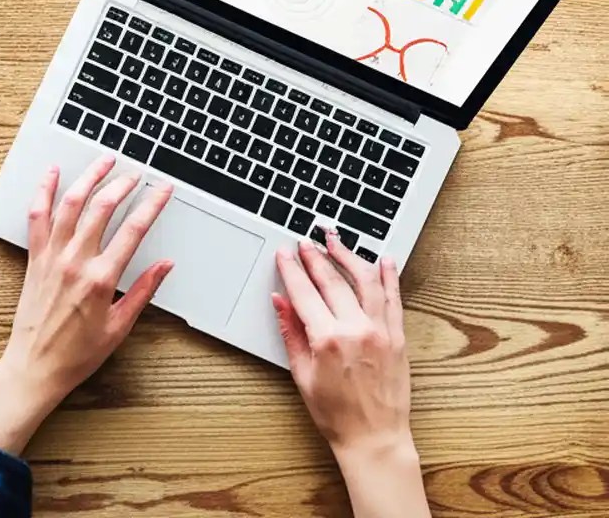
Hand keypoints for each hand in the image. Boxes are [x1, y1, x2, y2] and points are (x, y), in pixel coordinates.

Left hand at [0, 157, 173, 453]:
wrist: (34, 367)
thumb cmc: (76, 354)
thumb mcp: (120, 327)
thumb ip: (143, 291)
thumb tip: (165, 266)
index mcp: (101, 280)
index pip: (133, 230)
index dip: (152, 205)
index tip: (163, 189)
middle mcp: (75, 262)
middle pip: (102, 208)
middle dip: (122, 184)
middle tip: (136, 173)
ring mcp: (51, 257)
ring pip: (70, 204)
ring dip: (88, 178)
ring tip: (103, 161)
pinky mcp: (34, 259)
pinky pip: (37, 217)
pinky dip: (44, 191)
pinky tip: (52, 174)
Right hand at [274, 229, 429, 517]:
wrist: (374, 438)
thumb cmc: (335, 414)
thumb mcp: (301, 374)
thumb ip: (291, 332)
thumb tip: (280, 302)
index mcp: (328, 339)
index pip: (304, 292)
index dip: (292, 269)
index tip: (285, 253)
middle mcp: (356, 330)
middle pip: (333, 281)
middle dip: (316, 257)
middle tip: (306, 241)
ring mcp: (381, 331)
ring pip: (365, 280)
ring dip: (349, 256)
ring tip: (337, 240)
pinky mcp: (398, 337)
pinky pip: (393, 298)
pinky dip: (388, 276)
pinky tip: (383, 260)